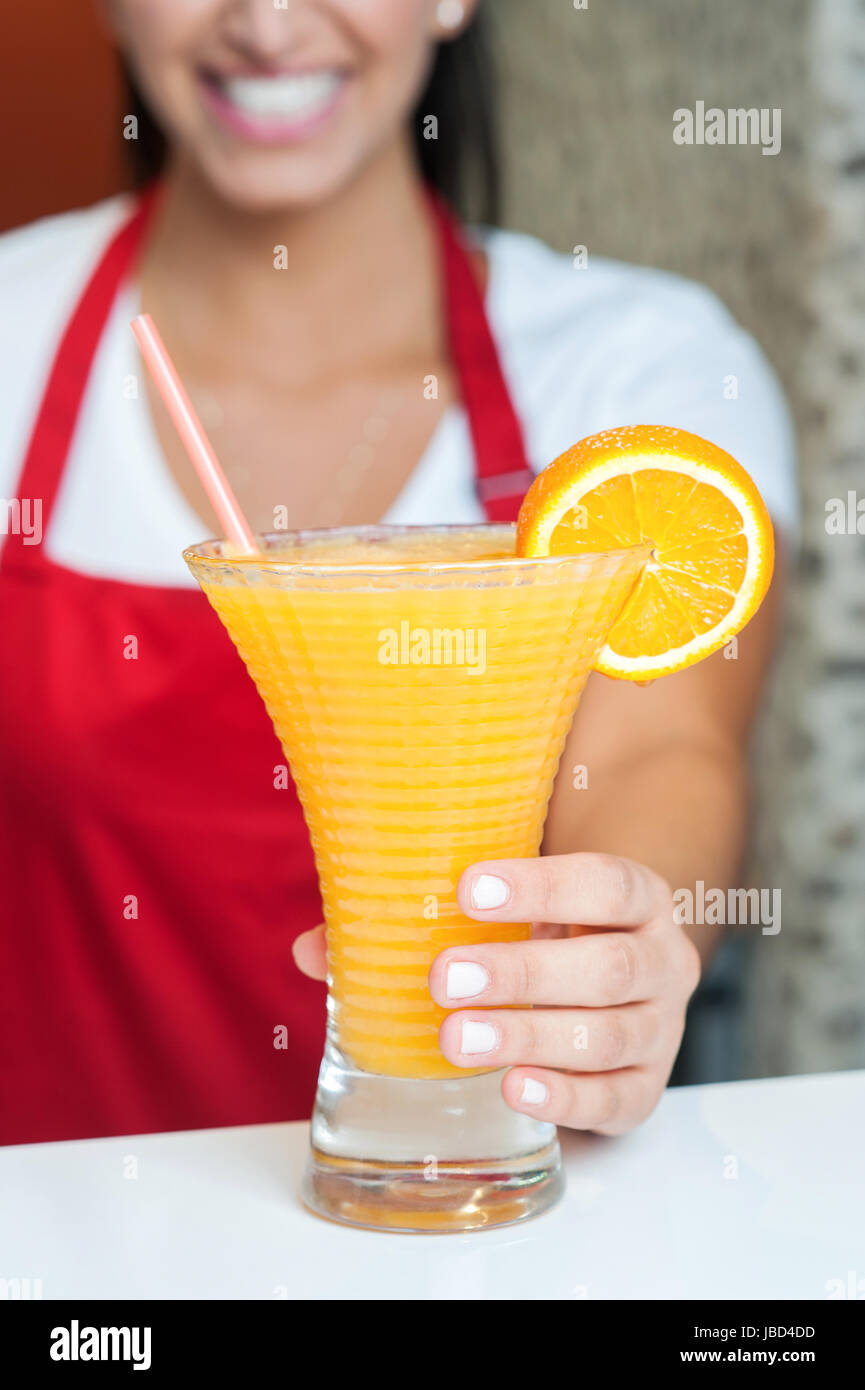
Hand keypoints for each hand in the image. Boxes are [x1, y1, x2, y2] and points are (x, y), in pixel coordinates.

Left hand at [292, 851, 700, 1135]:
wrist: (612, 973)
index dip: (542, 886)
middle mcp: (663, 959)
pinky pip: (616, 1099)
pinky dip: (566, 1097)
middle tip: (442, 978)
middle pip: (606, 968)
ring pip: (608, 1035)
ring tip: (456, 1037)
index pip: (606, 883)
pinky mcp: (646, 1088)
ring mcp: (661, 1029)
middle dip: (521, 974)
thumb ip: (422, 917)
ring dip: (529, 1036)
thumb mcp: (508, 911)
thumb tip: (313, 948)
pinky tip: (514, 1088)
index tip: (465, 889)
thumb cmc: (549, 932)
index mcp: (636, 898)